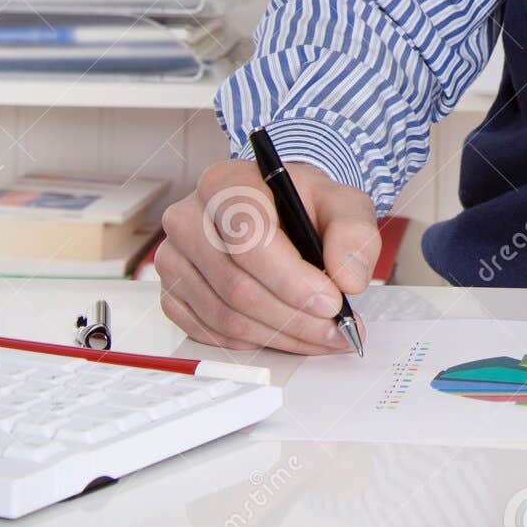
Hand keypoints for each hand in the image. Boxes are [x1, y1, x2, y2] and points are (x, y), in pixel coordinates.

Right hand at [156, 157, 379, 354]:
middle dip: (294, 317)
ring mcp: (174, 259)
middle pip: (236, 286)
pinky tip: (287, 333)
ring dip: (280, 335)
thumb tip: (350, 280)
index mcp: (226, 183)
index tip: (332, 302)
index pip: (249, 239)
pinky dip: (256, 342)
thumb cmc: (304, 204)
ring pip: (225, 317)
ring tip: (322, 334)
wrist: (278, 209)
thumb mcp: (343, 204)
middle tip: (337, 329)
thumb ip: (354, 234)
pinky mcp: (172, 294)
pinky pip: (211, 333)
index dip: (292, 279)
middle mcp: (188, 219)